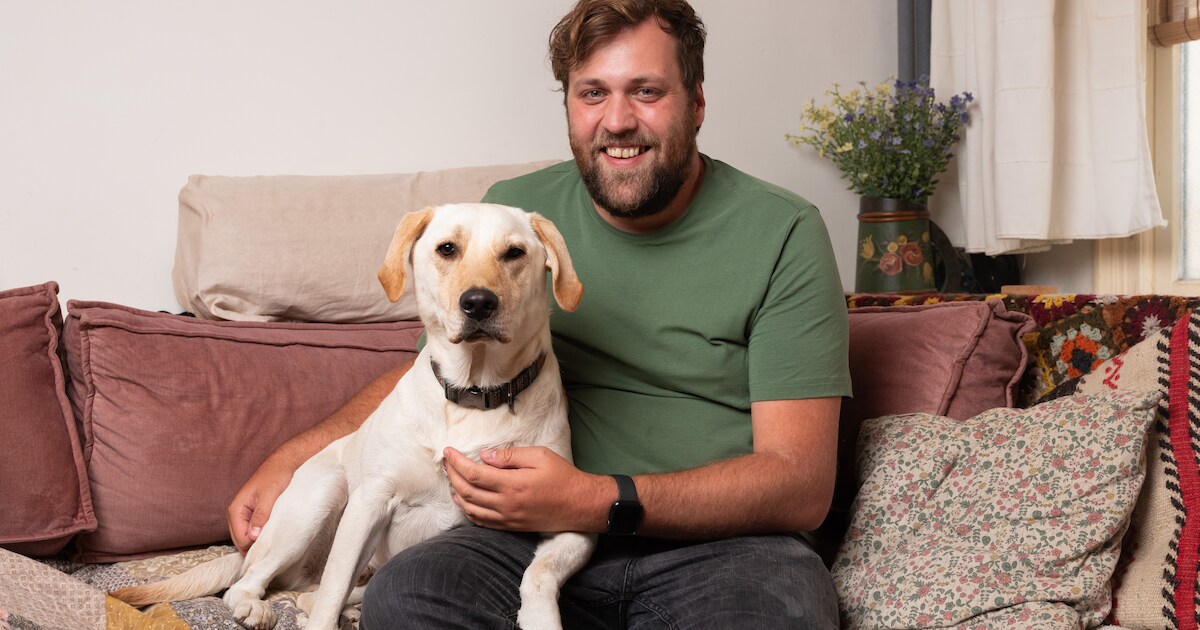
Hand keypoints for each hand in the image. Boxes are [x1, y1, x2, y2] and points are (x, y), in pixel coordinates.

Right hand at [227, 455, 297, 552]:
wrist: (283, 463)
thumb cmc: (276, 476)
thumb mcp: (270, 495)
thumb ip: (261, 514)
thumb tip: (252, 536)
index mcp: (236, 510)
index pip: (241, 540)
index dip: (255, 545)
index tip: (272, 545)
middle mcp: (236, 515)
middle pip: (242, 542)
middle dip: (256, 545)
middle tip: (275, 544)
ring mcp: (244, 516)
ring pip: (248, 538)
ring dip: (260, 540)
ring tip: (275, 537)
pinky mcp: (252, 516)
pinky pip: (254, 532)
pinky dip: (263, 535)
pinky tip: (274, 532)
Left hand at [443, 446, 607, 532]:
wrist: (580, 505)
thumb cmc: (563, 478)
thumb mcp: (540, 456)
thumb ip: (510, 456)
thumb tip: (484, 456)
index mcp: (512, 485)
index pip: (474, 474)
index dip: (456, 462)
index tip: (448, 451)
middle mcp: (506, 505)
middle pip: (467, 492)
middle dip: (452, 475)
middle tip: (446, 462)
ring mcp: (508, 519)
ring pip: (470, 509)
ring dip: (456, 494)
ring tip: (452, 479)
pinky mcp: (511, 527)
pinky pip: (481, 522)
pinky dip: (468, 511)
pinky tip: (465, 500)